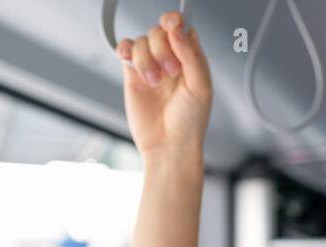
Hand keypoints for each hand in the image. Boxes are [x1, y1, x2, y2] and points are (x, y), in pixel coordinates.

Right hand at [115, 10, 211, 157]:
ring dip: (146, 59)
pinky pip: (125, 50)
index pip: (182, 28)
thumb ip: (191, 56)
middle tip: (170, 71)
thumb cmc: (190, 122)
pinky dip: (125, 49)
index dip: (175, 22)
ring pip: (142, 41)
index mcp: (191, 59)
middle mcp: (171, 59)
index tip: (171, 25)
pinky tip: (128, 59)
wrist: (168, 146)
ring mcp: (151, 66)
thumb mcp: (200, 88)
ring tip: (154, 82)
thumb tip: (177, 30)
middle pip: (159, 32)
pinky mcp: (133, 75)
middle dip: (162, 48)